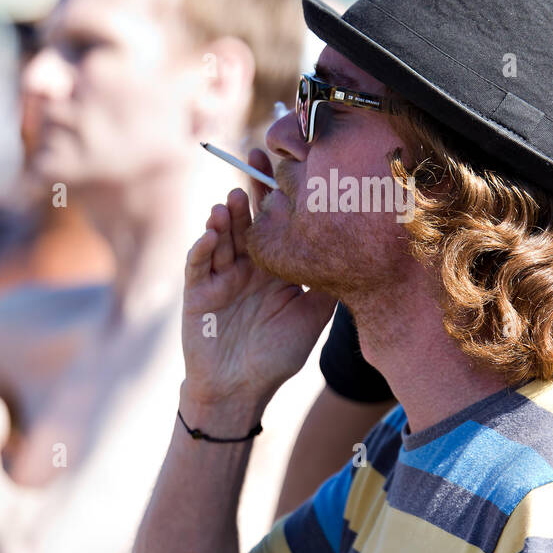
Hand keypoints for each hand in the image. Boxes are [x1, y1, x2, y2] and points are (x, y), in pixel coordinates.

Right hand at [182, 171, 335, 403]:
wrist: (241, 390)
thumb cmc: (277, 355)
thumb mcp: (313, 315)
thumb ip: (326, 283)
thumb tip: (355, 252)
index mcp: (271, 266)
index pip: (272, 222)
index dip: (274, 194)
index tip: (282, 165)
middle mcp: (245, 265)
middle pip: (244, 220)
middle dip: (247, 191)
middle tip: (252, 162)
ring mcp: (219, 276)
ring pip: (220, 237)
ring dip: (225, 217)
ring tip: (232, 203)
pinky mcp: (197, 292)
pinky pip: (198, 264)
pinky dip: (202, 247)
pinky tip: (210, 233)